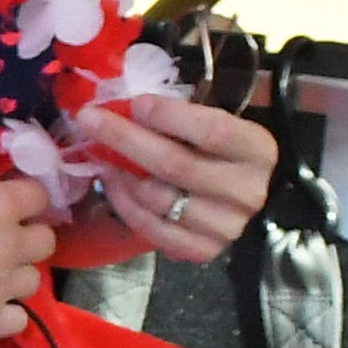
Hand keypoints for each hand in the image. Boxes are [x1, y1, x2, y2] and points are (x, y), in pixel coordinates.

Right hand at [0, 151, 57, 337]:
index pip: (38, 195)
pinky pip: (18, 320)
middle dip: (28, 236)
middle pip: (46, 241)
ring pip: (34, 281)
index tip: (7, 195)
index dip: (24, 194)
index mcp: (0, 204)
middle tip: (2, 237)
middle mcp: (12, 245)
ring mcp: (4, 285)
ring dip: (17, 275)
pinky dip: (7, 313)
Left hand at [73, 92, 278, 264]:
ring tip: (99, 152)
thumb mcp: (215, 119)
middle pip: (177, 166)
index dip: (169, 116)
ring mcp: (228, 226)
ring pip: (159, 199)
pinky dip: (124, 204)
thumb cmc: (218, 146)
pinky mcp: (203, 250)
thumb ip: (184, 109)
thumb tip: (129, 97)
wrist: (235, 194)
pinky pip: (153, 229)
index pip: (213, 131)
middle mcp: (249, 191)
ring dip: (120, 174)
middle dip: (126, 139)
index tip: (134, 103)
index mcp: (258, 151)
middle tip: (89, 119)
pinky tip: (112, 183)